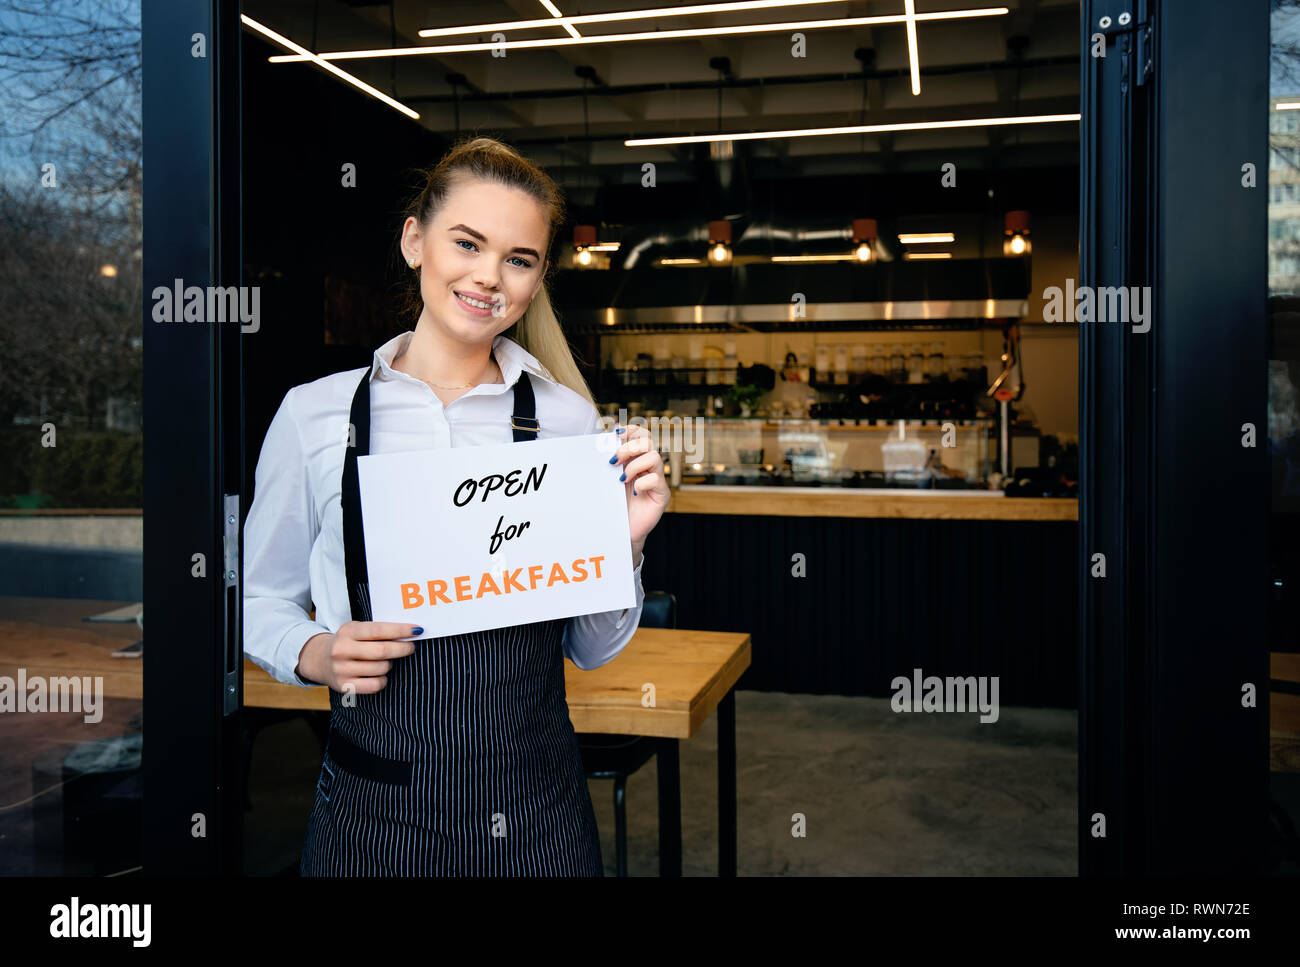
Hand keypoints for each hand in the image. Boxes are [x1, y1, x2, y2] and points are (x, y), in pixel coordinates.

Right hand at [296, 621, 419, 693]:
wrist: (320, 659)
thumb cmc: (348, 642)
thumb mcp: (356, 630)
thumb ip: (377, 631)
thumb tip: (411, 633)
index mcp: (347, 631)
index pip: (379, 630)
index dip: (401, 630)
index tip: (418, 630)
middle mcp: (342, 650)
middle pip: (382, 651)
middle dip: (403, 649)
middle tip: (411, 647)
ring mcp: (342, 669)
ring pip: (381, 668)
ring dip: (390, 664)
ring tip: (385, 661)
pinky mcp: (345, 686)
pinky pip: (375, 685)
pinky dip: (383, 680)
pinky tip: (380, 674)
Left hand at [610, 423, 668, 555]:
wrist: (621, 531)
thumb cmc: (615, 505)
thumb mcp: (609, 480)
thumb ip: (611, 464)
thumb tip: (602, 443)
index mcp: (636, 459)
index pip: (640, 436)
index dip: (632, 429)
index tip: (617, 432)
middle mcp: (649, 467)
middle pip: (648, 441)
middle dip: (630, 447)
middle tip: (614, 461)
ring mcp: (657, 480)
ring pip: (654, 457)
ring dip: (634, 465)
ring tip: (622, 480)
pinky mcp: (662, 495)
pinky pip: (656, 480)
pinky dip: (642, 483)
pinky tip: (634, 492)